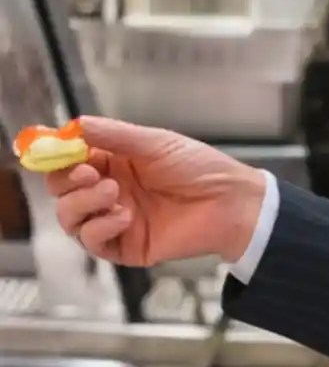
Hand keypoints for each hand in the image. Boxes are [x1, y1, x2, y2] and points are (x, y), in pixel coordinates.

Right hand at [45, 117, 264, 265]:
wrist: (230, 202)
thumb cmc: (199, 167)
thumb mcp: (155, 143)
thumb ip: (113, 135)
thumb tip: (73, 125)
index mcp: (114, 163)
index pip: (69, 161)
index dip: (57, 156)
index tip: (56, 150)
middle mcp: (109, 190)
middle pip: (62, 190)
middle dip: (66, 181)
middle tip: (89, 173)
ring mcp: (113, 219)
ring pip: (70, 217)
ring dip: (83, 203)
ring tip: (113, 192)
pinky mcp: (123, 246)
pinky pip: (92, 241)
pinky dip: (99, 228)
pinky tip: (124, 216)